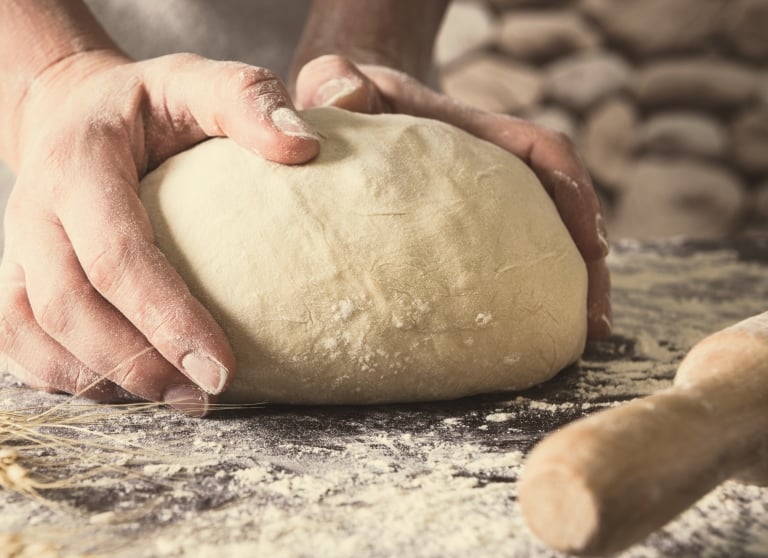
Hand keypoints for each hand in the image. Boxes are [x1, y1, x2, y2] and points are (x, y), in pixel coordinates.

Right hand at [0, 51, 319, 414]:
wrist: (72, 115)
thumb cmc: (145, 107)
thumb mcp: (193, 81)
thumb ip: (244, 99)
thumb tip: (303, 147)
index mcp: (76, 163)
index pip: (114, 253)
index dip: (164, 317)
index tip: (223, 367)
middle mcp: (31, 211)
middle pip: (67, 306)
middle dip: (135, 364)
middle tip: (205, 396)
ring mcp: (12, 250)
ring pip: (30, 334)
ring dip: (100, 381)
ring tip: (175, 400)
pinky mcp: (9, 280)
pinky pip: (14, 344)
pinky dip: (59, 379)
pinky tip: (122, 391)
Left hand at [294, 55, 610, 340]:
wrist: (335, 107)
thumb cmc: (337, 95)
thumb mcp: (333, 79)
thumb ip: (336, 79)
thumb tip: (351, 99)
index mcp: (467, 130)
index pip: (540, 151)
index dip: (573, 194)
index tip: (592, 245)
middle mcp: (486, 163)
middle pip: (559, 206)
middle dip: (586, 261)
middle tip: (594, 323)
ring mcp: (476, 198)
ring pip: (538, 239)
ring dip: (565, 285)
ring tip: (577, 341)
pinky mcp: (459, 228)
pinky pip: (500, 259)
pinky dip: (517, 295)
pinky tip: (516, 341)